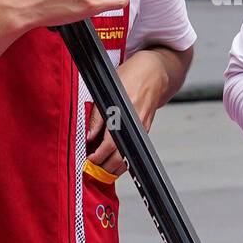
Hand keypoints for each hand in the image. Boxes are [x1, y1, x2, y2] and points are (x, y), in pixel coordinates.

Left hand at [86, 51, 165, 176]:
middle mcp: (134, 123)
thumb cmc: (130, 77)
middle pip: (120, 156)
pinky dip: (124, 157)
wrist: (154, 73)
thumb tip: (89, 137)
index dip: (97, 156)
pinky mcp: (146, 129)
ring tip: (103, 168)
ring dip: (115, 166)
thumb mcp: (106, 92)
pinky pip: (134, 147)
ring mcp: (142, 128)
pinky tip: (115, 159)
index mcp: (122, 113)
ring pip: (129, 156)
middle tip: (94, 169)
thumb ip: (97, 117)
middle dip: (106, 167)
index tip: (89, 161)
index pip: (109, 145)